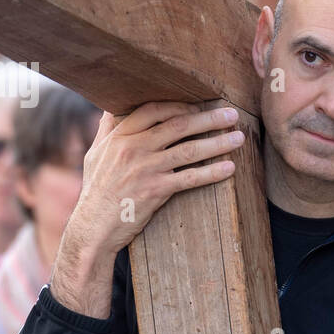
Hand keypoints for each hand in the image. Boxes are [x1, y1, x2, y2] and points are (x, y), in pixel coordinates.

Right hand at [51, 101, 244, 315]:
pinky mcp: (156, 190)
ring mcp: (146, 169)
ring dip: (218, 143)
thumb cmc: (96, 191)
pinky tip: (229, 168)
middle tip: (232, 115)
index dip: (180, 106)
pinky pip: (190, 178)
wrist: (94, 227)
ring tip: (239, 138)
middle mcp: (134, 148)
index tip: (199, 107)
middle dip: (209, 119)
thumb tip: (112, 109)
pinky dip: (212, 172)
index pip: (155, 110)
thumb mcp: (95, 154)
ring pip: (189, 149)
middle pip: (179, 125)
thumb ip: (107, 131)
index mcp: (120, 136)